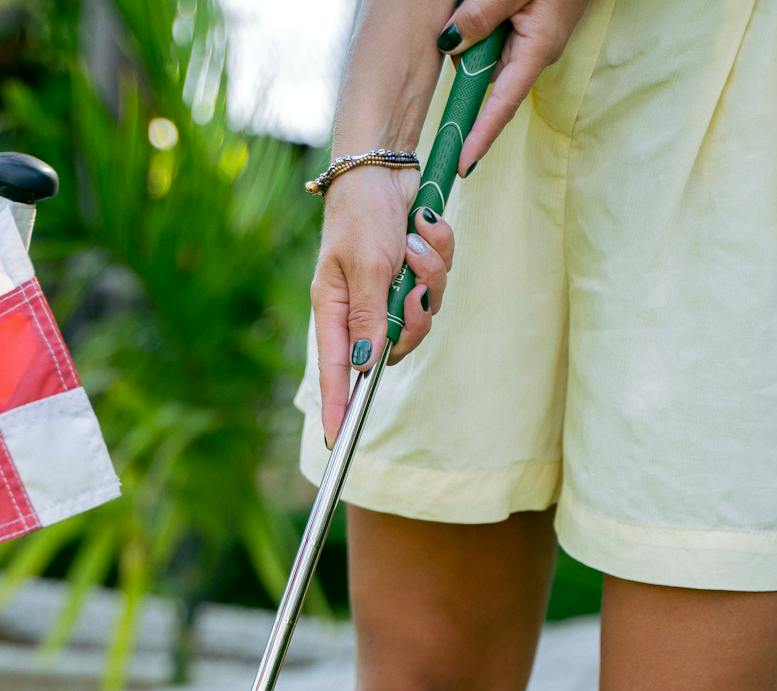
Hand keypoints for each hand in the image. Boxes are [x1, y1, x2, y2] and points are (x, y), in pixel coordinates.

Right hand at [310, 166, 456, 444]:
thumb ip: (370, 315)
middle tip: (414, 285)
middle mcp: (361, 309)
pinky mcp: (412, 274)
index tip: (337, 442)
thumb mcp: (367, 264)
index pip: (335, 371)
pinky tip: (427, 226)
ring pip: (424, 313)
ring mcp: (388, 293)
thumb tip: (367, 365)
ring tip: (418, 239)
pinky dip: (441, 256)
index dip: (338, 407)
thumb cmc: (362, 211)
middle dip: (415, 316)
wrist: (384, 163)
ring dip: (432, 275)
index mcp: (335, 310)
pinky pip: (439, 284)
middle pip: (396, 347)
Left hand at [438, 0, 591, 170]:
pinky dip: (485, 23)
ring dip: (476, 33)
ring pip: (486, 54)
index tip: (462, 165)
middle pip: (485, 76)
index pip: (502, 106)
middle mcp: (533, 57)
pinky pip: (495, 37)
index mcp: (535, 52)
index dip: (480, 137)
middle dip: (467, 56)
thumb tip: (451, 44)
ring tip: (481, 2)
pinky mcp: (528, 32)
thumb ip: (483, 14)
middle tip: (466, 12)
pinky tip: (488, 3)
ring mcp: (531, 46)